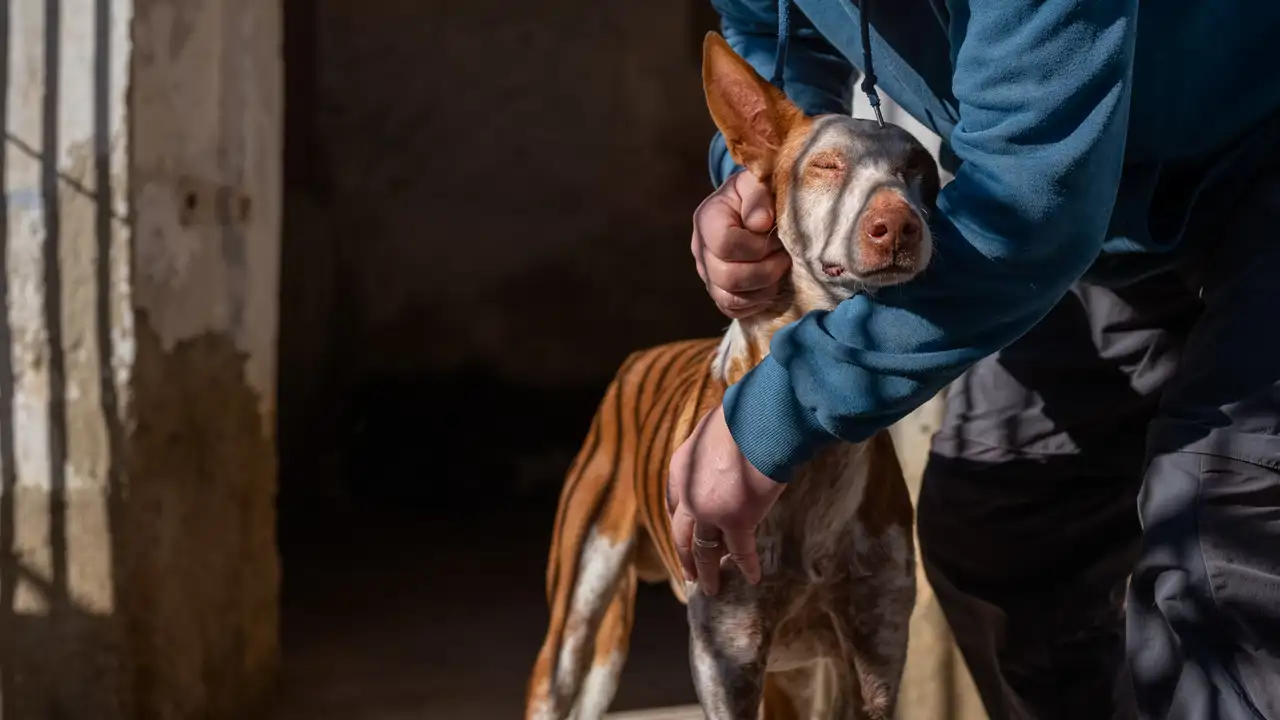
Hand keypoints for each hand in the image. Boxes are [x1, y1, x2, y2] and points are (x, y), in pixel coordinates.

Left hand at [668, 405, 785, 595]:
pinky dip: (748, 566)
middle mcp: (688, 494)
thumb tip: (724, 445)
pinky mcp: (737, 521)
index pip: (672, 502)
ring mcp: (710, 511)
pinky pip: (741, 551)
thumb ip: (711, 446)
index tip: (681, 535)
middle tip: (688, 575)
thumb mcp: (712, 429)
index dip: (677, 521)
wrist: (759, 422)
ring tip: (711, 589)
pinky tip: (753, 578)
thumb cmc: (742, 417)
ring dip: (707, 572)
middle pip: (681, 534)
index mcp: (680, 468)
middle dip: (685, 556)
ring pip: (703, 550)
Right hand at [692, 171, 790, 318]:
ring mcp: (707, 274)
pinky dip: (757, 302)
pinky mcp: (718, 292)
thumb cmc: (760, 194)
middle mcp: (700, 249)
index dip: (756, 245)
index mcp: (707, 218)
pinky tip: (771, 284)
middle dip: (765, 270)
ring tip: (780, 269)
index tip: (775, 234)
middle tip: (784, 255)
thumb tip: (760, 223)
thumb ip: (759, 196)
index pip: (725, 244)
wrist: (754, 207)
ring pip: (730, 298)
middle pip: (727, 277)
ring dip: (764, 289)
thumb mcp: (760, 183)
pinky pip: (733, 310)